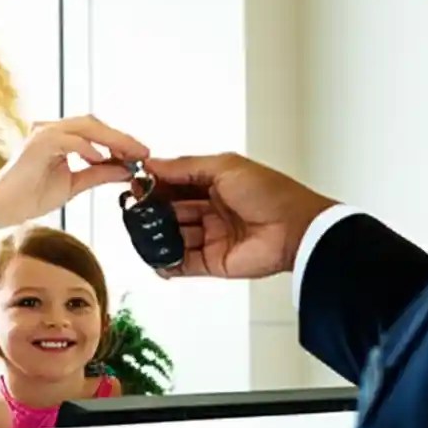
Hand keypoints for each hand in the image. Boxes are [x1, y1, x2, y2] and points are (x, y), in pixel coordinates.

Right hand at [0, 115, 149, 224]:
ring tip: (130, 154)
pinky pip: (69, 140)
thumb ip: (98, 173)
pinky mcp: (39, 143)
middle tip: (144, 152)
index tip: (142, 154)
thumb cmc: (30, 197)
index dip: (120, 141)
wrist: (2, 209)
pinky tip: (100, 158)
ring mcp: (44, 133)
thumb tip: (125, 169)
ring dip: (111, 140)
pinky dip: (87, 148)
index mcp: (60, 137)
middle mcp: (52, 130)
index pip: (96, 132)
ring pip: (86, 127)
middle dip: (122, 138)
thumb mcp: (74, 184)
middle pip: (94, 124)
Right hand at [146, 153, 336, 278]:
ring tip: (139, 232)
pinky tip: (153, 257)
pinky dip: (166, 262)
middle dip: (152, 209)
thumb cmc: (269, 192)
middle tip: (132, 208)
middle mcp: (211, 210)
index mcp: (216, 184)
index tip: (134, 181)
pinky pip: (183, 263)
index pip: (176, 183)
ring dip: (156, 235)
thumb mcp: (224, 167)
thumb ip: (185, 167)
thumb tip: (153, 164)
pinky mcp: (213, 262)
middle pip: (172, 210)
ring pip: (174, 237)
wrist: (296, 229)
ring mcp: (211, 237)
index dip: (155, 183)